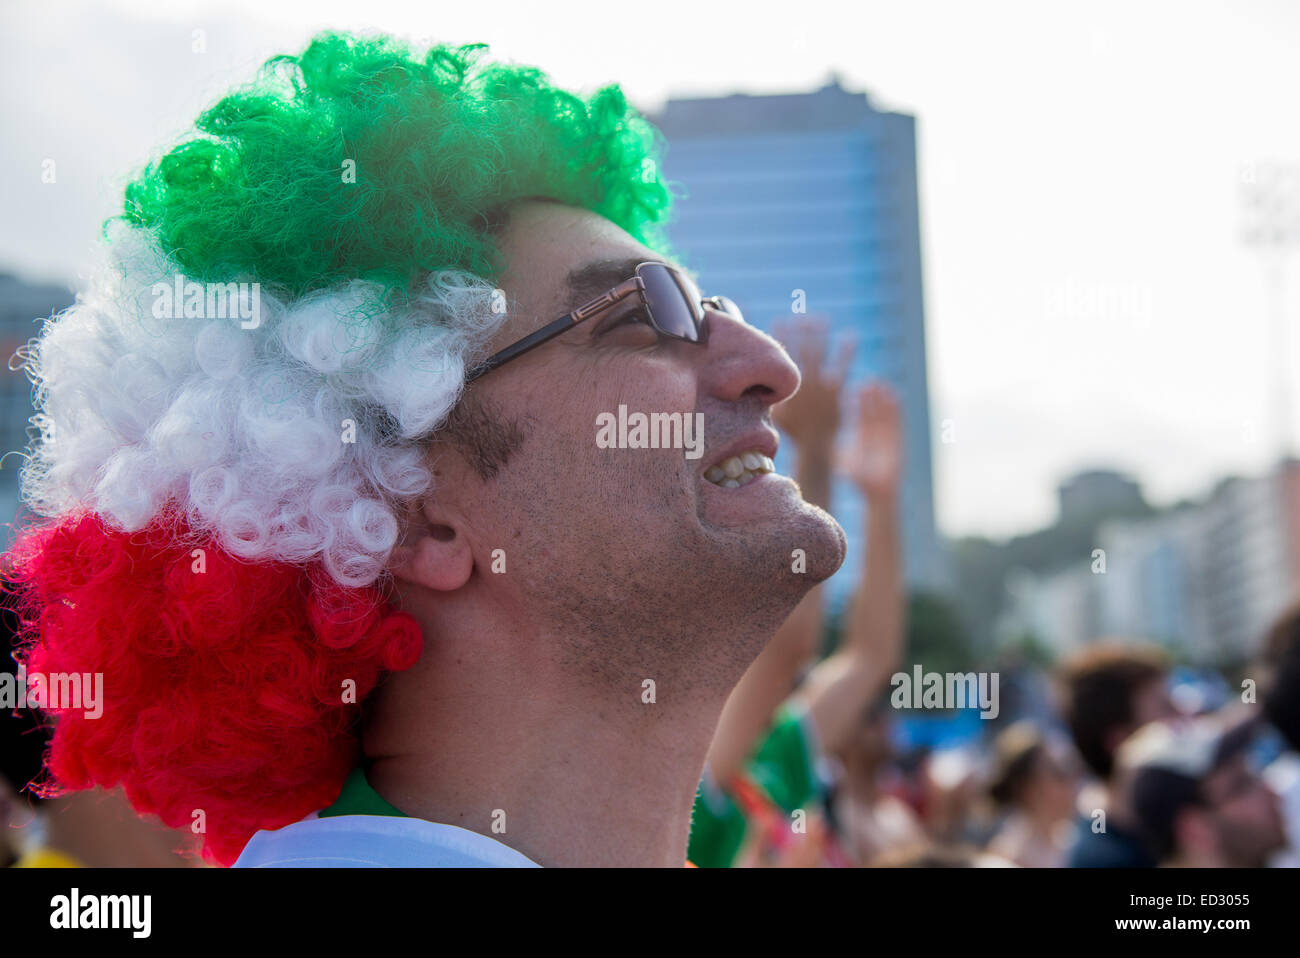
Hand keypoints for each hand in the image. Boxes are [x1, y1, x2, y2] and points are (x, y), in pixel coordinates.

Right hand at [771, 316, 855, 450]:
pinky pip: (843, 367)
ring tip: (819, 320)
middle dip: (801, 331)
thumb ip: (767, 397)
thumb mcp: (777, 413)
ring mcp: (822, 387)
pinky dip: (847, 352)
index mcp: (789, 387)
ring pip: (821, 355)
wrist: (815, 445)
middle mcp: (804, 384)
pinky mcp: (837, 392)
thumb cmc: (795, 431)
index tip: (780, 320)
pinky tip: (850, 337)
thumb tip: (751, 383)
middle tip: (800, 315)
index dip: (782, 337)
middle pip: (803, 351)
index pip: (784, 356)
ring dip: (820, 336)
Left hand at [840, 381, 902, 498]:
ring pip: (886, 415)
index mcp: (862, 438)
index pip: (861, 416)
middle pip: (874, 412)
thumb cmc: (860, 481)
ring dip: (884, 400)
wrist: (878, 492)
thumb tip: (823, 447)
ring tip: (881, 384)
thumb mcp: (845, 464)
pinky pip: (898, 423)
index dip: (860, 404)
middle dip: (871, 398)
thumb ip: (837, 454)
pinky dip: (897, 411)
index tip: (856, 389)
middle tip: (867, 381)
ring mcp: (888, 438)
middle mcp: (875, 436)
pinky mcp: (898, 441)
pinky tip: (895, 397)